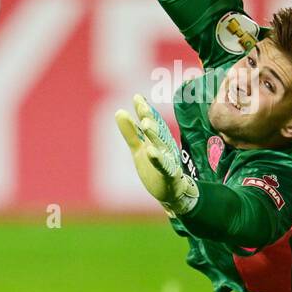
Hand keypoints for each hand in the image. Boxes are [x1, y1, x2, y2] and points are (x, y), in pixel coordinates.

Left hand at [114, 94, 198, 215]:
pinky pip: (164, 166)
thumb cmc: (154, 168)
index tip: (137, 98)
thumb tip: (119, 111)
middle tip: (142, 107)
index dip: (144, 110)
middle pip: (157, 130)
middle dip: (150, 118)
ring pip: (161, 145)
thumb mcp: (138, 149)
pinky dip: (157, 158)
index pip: (151, 121)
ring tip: (145, 124)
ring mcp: (169, 160)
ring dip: (154, 134)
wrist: (171, 193)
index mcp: (157, 138)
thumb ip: (130, 131)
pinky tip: (150, 151)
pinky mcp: (170, 174)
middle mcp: (165, 146)